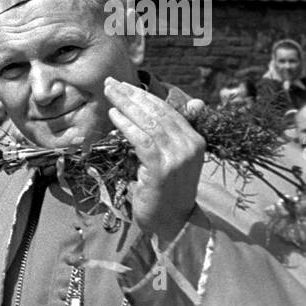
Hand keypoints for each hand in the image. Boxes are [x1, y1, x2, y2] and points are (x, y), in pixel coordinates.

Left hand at [105, 77, 204, 247]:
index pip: (169, 110)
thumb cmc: (166, 191)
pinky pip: (142, 141)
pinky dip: (127, 126)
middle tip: (110, 83)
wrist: (172, 222)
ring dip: (126, 106)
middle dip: (132, 96)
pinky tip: (114, 116)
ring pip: (150, 123)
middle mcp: (191, 146)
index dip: (145, 96)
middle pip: (158, 113)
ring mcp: (178, 158)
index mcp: (195, 141)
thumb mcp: (171, 159)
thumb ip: (169, 134)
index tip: (124, 85)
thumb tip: (190, 104)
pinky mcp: (162, 169)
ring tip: (109, 94)